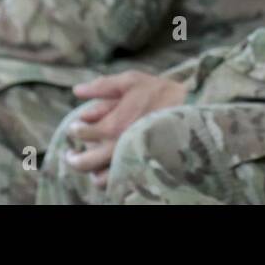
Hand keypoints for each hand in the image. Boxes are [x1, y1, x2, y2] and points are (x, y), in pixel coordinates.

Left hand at [64, 71, 187, 186]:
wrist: (194, 108)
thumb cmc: (162, 92)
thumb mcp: (132, 81)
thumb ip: (103, 86)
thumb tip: (76, 90)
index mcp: (113, 125)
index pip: (82, 132)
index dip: (76, 129)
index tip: (76, 126)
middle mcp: (118, 148)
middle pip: (84, 163)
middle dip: (73, 158)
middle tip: (70, 154)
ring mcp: (130, 161)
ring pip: (100, 179)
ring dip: (92, 171)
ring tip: (91, 163)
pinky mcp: (142, 170)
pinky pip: (120, 183)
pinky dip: (111, 178)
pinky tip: (111, 169)